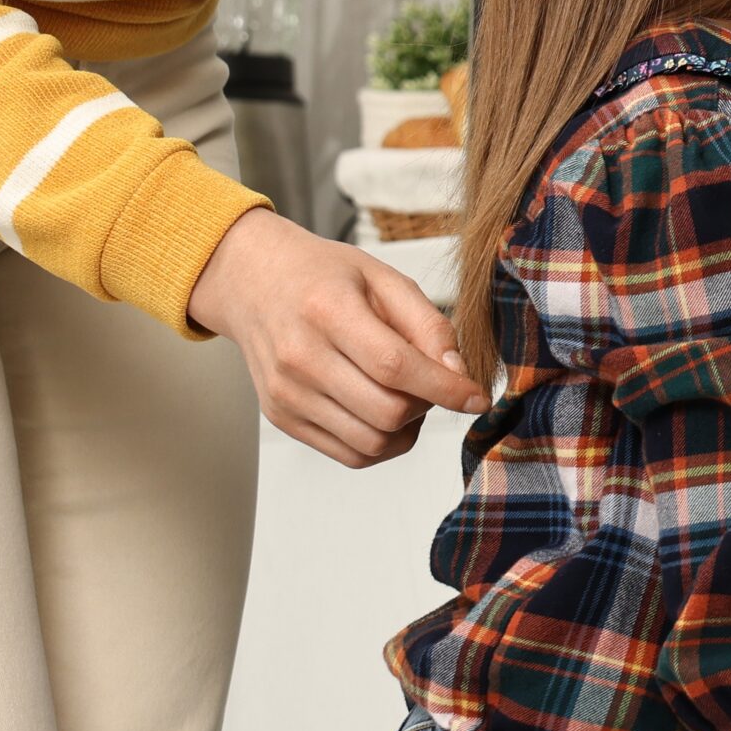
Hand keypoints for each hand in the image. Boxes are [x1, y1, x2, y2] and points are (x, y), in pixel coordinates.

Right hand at [188, 207, 487, 468]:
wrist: (254, 282)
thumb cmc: (322, 275)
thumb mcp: (382, 277)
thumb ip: (427, 323)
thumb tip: (458, 373)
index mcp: (327, 310)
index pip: (396, 367)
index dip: (446, 388)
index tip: (477, 396)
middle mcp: (300, 357)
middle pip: (387, 412)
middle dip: (426, 405)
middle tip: (428, 380)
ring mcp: (286, 394)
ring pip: (372, 442)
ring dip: (405, 428)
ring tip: (403, 393)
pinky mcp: (282, 418)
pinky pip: (349, 454)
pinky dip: (380, 442)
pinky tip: (380, 409)